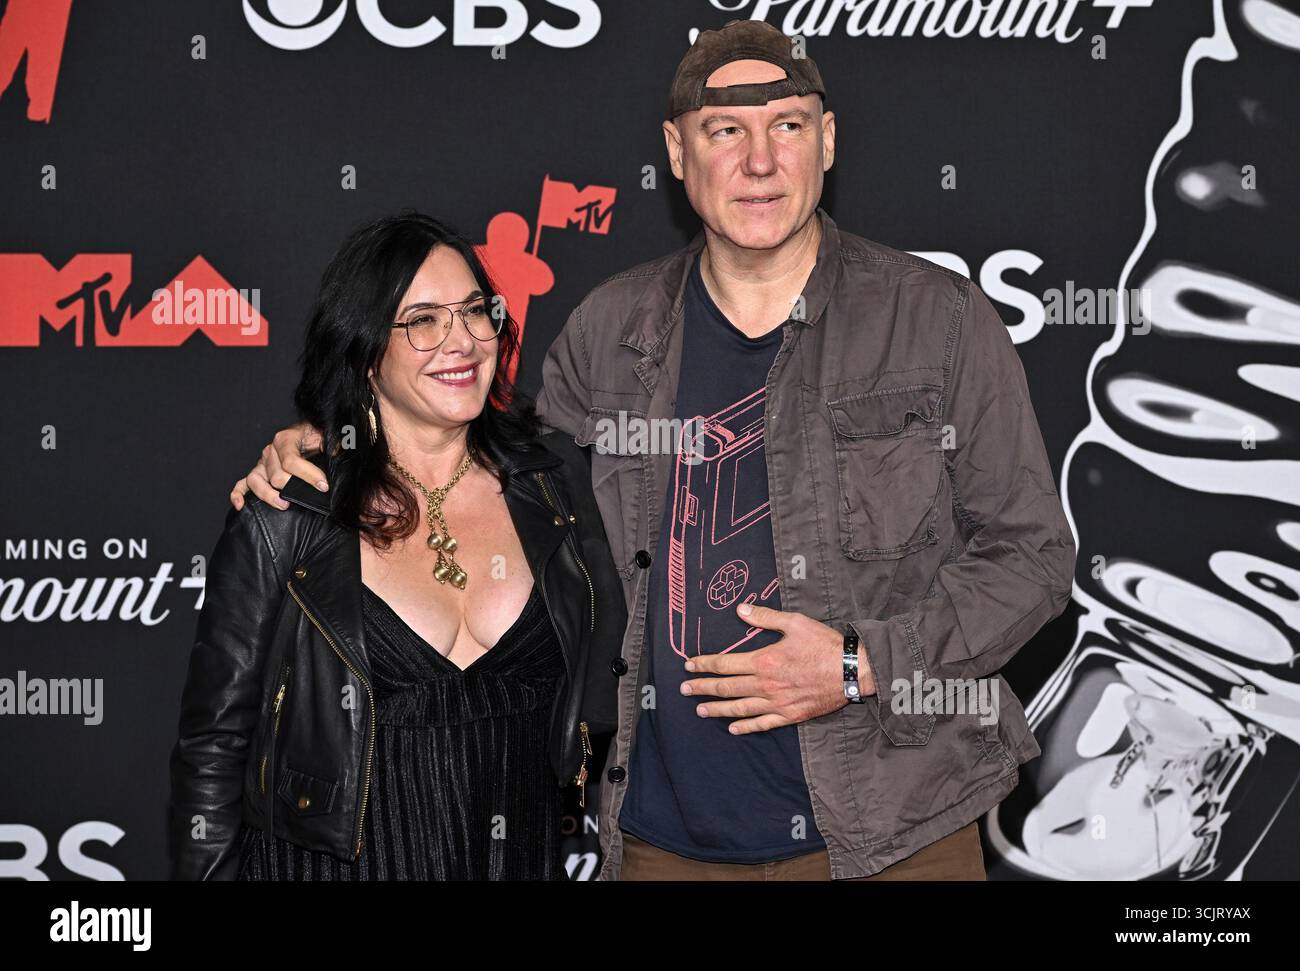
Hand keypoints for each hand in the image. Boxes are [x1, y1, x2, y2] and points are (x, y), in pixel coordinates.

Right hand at [230, 423, 326, 510]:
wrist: (309, 434)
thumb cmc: (317, 437)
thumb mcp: (326, 437)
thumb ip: (332, 443)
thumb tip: (336, 452)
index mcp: (285, 439)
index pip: (291, 460)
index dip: (308, 475)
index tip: (323, 486)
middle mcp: (270, 451)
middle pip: (276, 475)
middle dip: (293, 487)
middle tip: (311, 496)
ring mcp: (262, 463)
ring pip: (256, 481)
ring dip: (268, 495)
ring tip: (284, 505)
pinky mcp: (258, 473)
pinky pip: (242, 484)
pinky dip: (238, 495)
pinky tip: (240, 505)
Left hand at [681, 603, 875, 734]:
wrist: (852, 671)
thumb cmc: (824, 644)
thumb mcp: (794, 623)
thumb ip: (765, 617)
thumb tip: (740, 610)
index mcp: (764, 660)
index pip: (726, 664)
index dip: (705, 665)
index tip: (689, 666)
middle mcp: (766, 685)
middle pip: (727, 688)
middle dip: (703, 688)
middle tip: (684, 690)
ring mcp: (778, 703)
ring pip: (740, 708)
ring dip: (718, 710)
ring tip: (700, 710)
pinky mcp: (791, 715)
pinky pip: (763, 723)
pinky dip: (747, 727)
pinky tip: (734, 729)